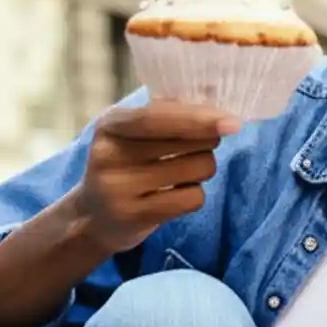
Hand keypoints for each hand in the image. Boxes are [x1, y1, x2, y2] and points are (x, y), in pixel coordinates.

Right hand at [74, 100, 239, 252]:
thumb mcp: (132, 133)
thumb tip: (216, 109)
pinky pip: (192, 199)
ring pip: (196, 170)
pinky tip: (176, 195)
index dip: (197, 119)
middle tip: (197, 148)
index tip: (233, 123)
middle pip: (187, 144)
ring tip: (183, 173)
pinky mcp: (134, 216)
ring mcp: (118, 189)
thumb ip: (167, 114)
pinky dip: (195, 195)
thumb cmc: (126, 165)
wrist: (94, 217)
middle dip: (207, 143)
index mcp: (110, 125)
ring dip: (204, 169)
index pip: (156, 118)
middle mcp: (109, 155)